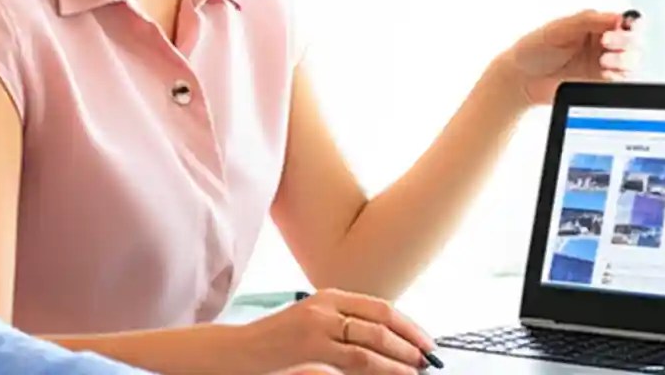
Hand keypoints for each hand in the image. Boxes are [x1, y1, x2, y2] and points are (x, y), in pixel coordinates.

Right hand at [234, 290, 435, 374]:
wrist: (236, 352)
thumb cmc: (274, 345)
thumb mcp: (310, 327)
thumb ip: (341, 330)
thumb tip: (383, 345)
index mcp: (327, 297)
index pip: (380, 306)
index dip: (408, 325)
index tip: (425, 342)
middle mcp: (325, 306)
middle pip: (382, 320)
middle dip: (411, 341)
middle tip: (429, 358)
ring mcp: (317, 324)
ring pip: (374, 340)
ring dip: (402, 357)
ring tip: (417, 369)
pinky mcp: (311, 346)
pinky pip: (358, 359)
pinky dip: (384, 368)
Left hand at [496, 9, 641, 105]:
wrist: (520, 78)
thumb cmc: (534, 49)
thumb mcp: (557, 29)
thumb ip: (587, 20)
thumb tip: (617, 17)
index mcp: (595, 25)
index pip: (625, 21)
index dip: (631, 22)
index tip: (623, 24)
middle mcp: (604, 44)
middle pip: (634, 41)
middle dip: (626, 41)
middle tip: (607, 42)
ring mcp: (604, 65)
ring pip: (632, 61)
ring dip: (624, 60)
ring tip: (605, 60)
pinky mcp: (601, 84)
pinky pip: (622, 81)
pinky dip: (618, 76)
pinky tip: (606, 74)